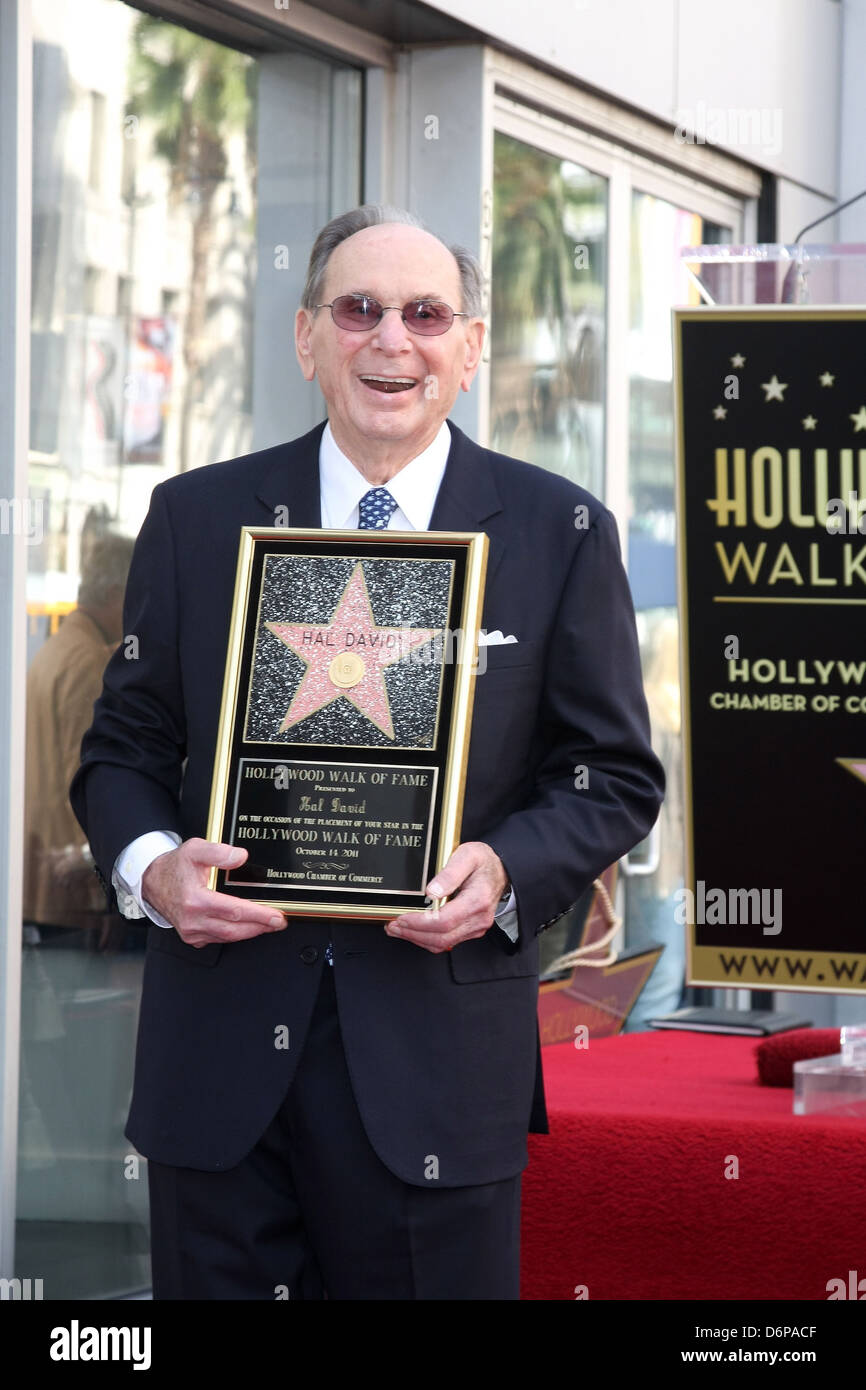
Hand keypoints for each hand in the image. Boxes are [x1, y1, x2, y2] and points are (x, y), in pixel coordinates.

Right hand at [141, 838, 286, 947]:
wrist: (151, 882)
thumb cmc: (174, 866)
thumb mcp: (195, 849)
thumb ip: (218, 852)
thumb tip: (240, 857)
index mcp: (195, 900)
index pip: (234, 911)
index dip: (259, 915)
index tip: (276, 916)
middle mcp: (193, 920)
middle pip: (235, 929)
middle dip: (260, 926)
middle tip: (279, 922)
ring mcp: (191, 931)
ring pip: (228, 937)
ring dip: (250, 932)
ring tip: (268, 925)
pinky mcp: (192, 937)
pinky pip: (218, 939)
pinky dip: (235, 934)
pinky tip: (247, 927)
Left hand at [384, 841, 507, 953]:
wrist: (500, 870)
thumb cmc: (483, 861)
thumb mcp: (468, 855)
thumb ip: (450, 873)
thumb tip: (431, 891)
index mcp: (477, 900)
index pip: (445, 921)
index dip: (420, 922)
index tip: (401, 917)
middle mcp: (478, 919)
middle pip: (441, 937)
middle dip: (412, 933)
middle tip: (391, 925)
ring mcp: (475, 927)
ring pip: (442, 943)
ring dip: (416, 938)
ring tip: (396, 929)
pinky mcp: (470, 931)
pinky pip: (447, 942)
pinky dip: (426, 939)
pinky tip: (412, 931)